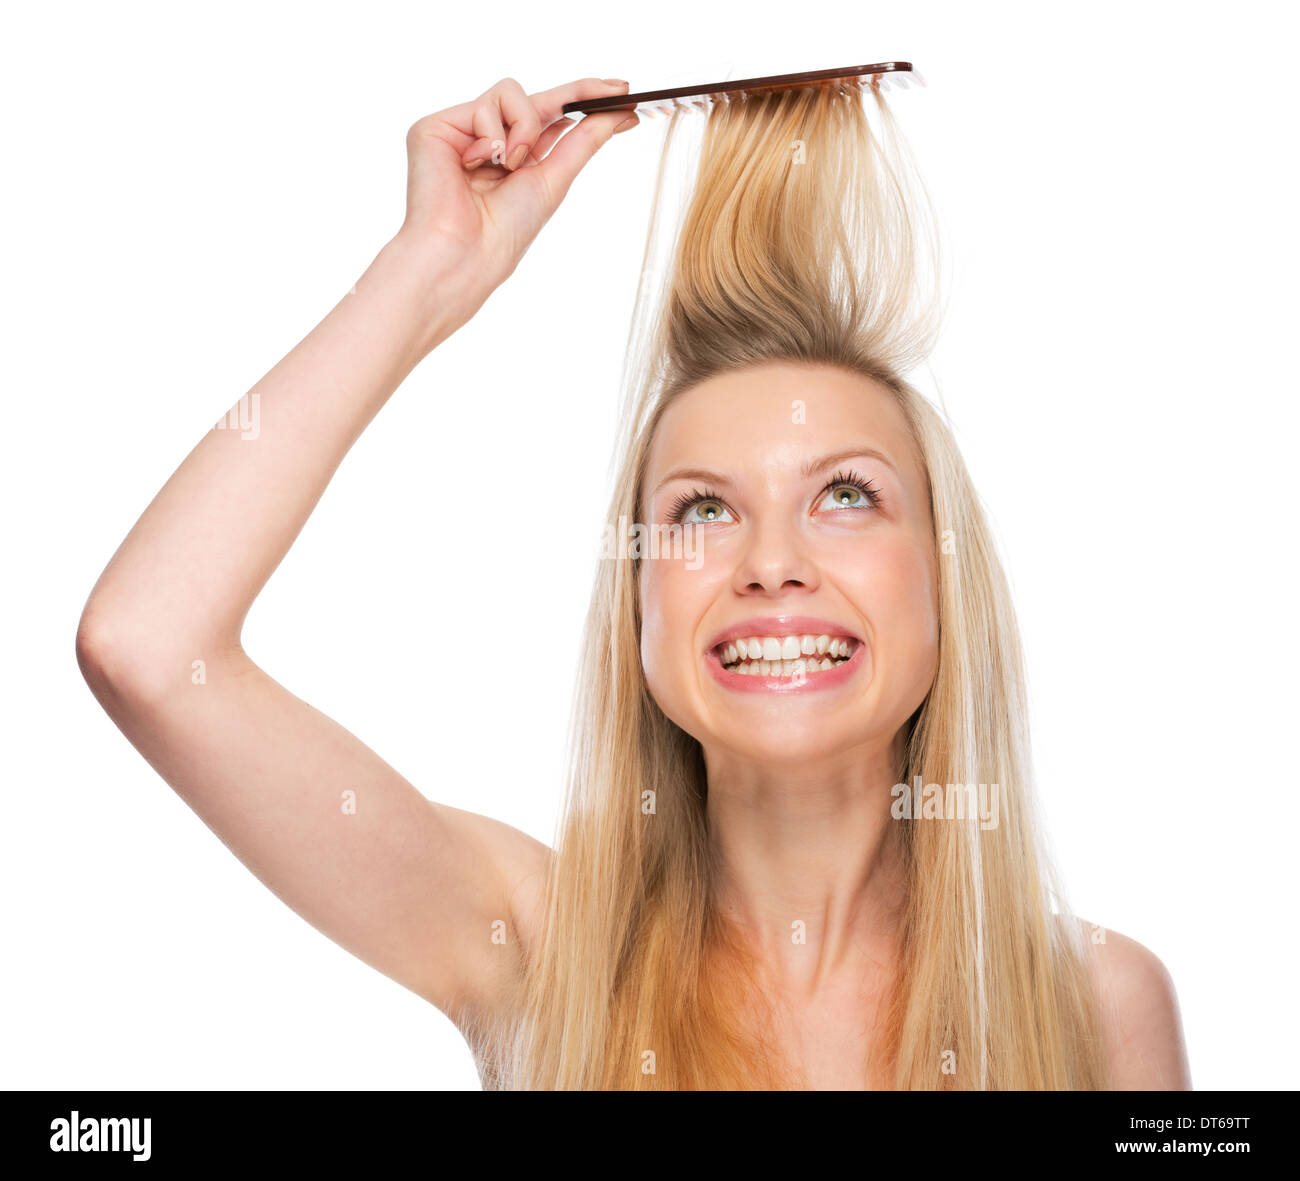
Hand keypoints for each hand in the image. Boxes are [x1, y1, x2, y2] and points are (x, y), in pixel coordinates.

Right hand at [396, 76, 637, 300]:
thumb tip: (616, 114)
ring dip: (523, 129)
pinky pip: (485, 103)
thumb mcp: (555, 179)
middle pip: (537, 97)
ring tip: (508, 166)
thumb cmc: (507, 230)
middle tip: (620, 88)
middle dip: (577, 94)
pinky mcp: (437, 127)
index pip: (552, 118)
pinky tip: (478, 163)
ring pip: (511, 92)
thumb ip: (583, 141)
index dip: (586, 101)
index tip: (624, 92)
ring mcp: (463, 132)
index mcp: (516, 158)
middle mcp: (490, 142)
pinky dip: (493, 135)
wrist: (467, 249)